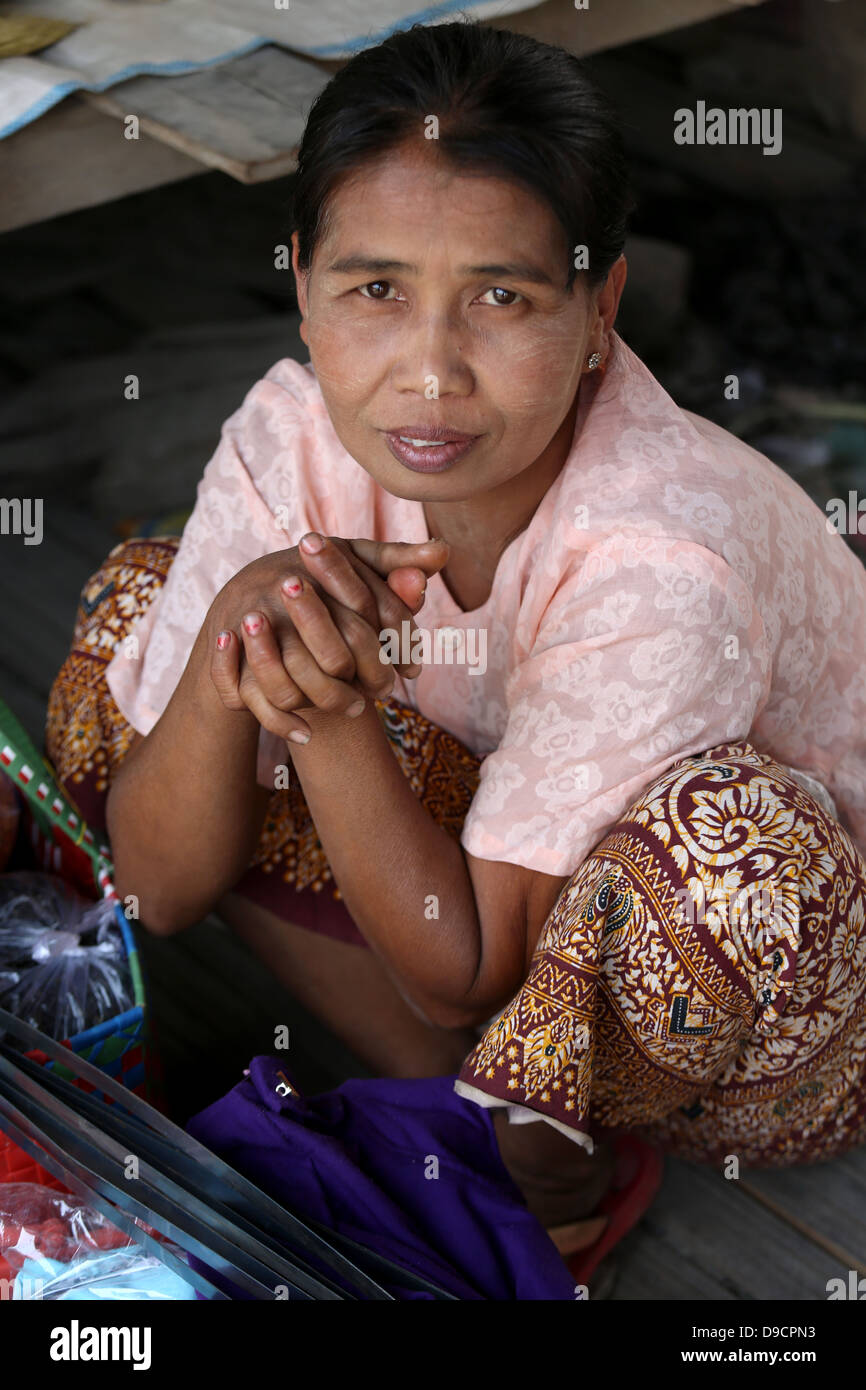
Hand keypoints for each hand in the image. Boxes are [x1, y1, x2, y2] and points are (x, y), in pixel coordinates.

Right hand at [208, 533, 448, 741]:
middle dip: (371, 676)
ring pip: (301, 681)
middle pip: (341, 650)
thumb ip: (396, 560)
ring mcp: (258, 626)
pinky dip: (285, 723)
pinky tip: (309, 734)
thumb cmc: (315, 578)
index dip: (400, 642)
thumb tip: (443, 551)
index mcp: (319, 564)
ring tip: (356, 709)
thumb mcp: (355, 562)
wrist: (244, 595)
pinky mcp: (234, 657)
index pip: (374, 608)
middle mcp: (285, 592)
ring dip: (333, 701)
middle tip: (386, 692)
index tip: (414, 669)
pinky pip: (260, 701)